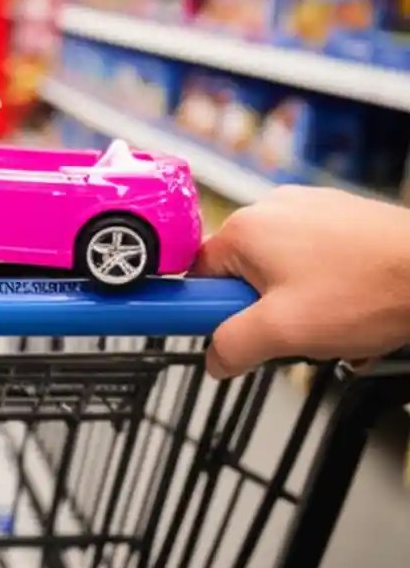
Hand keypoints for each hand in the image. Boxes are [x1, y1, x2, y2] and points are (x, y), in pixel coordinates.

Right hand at [192, 186, 409, 378]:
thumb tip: (215, 358)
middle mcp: (272, 208)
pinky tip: (351, 308)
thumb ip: (233, 347)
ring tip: (332, 321)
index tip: (231, 331)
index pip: (197, 276)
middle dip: (264, 312)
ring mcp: (310, 208)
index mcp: (245, 229)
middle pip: (242, 275)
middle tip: (294, 331)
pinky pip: (314, 260)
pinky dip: (326, 289)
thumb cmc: (369, 291)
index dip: (212, 311)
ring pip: (281, 271)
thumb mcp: (284, 333)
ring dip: (298, 304)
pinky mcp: (341, 217)